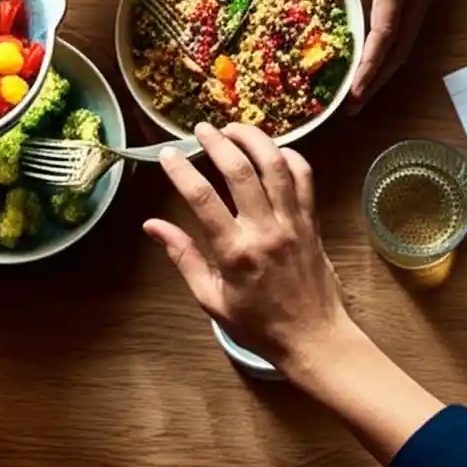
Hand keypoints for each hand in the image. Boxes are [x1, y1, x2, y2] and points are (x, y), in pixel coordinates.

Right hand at [144, 123, 348, 365]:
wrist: (314, 338)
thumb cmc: (258, 325)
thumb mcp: (211, 299)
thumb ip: (183, 257)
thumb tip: (152, 226)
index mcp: (235, 252)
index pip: (203, 199)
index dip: (181, 171)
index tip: (167, 155)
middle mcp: (266, 230)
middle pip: (241, 171)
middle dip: (218, 143)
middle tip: (200, 129)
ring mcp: (293, 223)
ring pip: (276, 166)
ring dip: (254, 139)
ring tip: (234, 128)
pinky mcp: (312, 221)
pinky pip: (304, 178)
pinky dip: (289, 157)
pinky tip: (272, 150)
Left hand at [334, 0, 466, 109]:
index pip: (384, 31)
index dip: (370, 66)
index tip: (355, 93)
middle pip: (399, 47)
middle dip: (376, 81)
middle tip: (352, 108)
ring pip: (406, 39)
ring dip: (385, 68)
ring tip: (361, 92)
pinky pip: (407, 23)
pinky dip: (391, 46)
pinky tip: (374, 55)